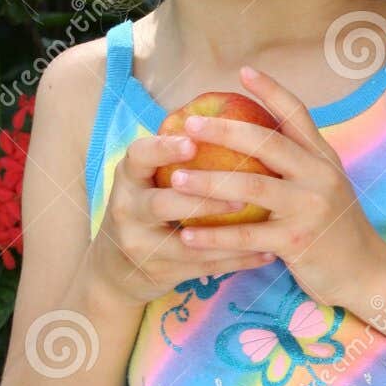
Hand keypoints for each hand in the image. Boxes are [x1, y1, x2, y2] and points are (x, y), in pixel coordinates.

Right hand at [90, 131, 276, 307]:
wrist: (117, 267)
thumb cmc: (146, 205)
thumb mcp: (147, 177)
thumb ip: (176, 152)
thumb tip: (235, 112)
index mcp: (127, 177)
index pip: (139, 156)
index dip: (164, 149)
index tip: (192, 141)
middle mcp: (127, 210)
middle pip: (160, 204)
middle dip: (201, 199)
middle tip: (240, 193)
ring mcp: (141, 245)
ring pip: (185, 243)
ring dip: (224, 234)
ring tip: (260, 224)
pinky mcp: (160, 272)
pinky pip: (204, 267)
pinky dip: (237, 261)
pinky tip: (267, 254)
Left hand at [167, 64, 381, 308]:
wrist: (366, 272)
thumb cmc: (335, 228)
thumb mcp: (327, 185)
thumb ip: (300, 162)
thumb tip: (258, 136)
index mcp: (324, 159)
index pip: (297, 114)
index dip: (271, 91)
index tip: (244, 71)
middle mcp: (319, 176)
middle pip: (267, 143)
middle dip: (224, 130)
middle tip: (188, 124)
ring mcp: (309, 207)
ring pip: (250, 187)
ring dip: (208, 182)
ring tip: (176, 179)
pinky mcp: (297, 241)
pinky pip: (247, 235)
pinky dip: (215, 235)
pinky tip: (187, 235)